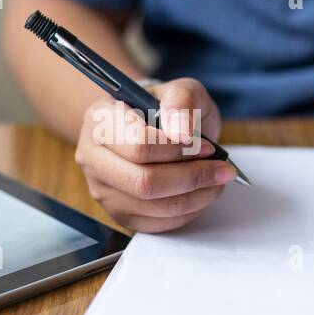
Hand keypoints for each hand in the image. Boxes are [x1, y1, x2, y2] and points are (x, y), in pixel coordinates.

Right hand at [74, 78, 233, 232]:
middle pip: (142, 182)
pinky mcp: (118, 213)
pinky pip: (155, 224)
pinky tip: (200, 194)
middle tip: (221, 169)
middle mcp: (91, 156)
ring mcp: (101, 188)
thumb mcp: (180, 90)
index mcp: (100, 119)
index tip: (207, 147)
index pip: (138, 144)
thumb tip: (180, 132)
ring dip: (194, 197)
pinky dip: (186, 212)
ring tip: (216, 180)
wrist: (152, 128)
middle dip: (191, 177)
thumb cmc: (165, 109)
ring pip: (151, 206)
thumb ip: (181, 101)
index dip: (179, 150)